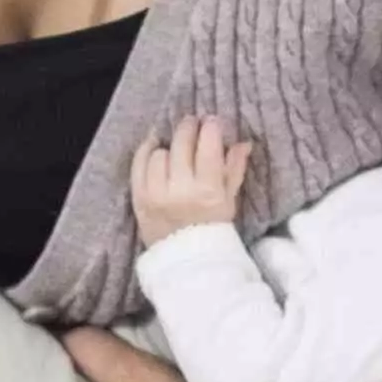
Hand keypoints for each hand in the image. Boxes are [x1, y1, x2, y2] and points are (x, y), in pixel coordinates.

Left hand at [129, 113, 253, 242]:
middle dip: (189, 128)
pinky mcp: (139, 199)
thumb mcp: (229, 200)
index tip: (212, 121)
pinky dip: (145, 152)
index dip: (210, 128)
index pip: (208, 147)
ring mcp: (157, 194)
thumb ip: (234, 170)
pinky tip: (154, 145)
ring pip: (160, 153)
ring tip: (176, 148)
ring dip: (169, 146)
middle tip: (193, 123)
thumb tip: (243, 142)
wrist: (186, 260)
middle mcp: (181, 190)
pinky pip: (138, 165)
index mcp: (208, 190)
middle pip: (182, 144)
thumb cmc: (213, 228)